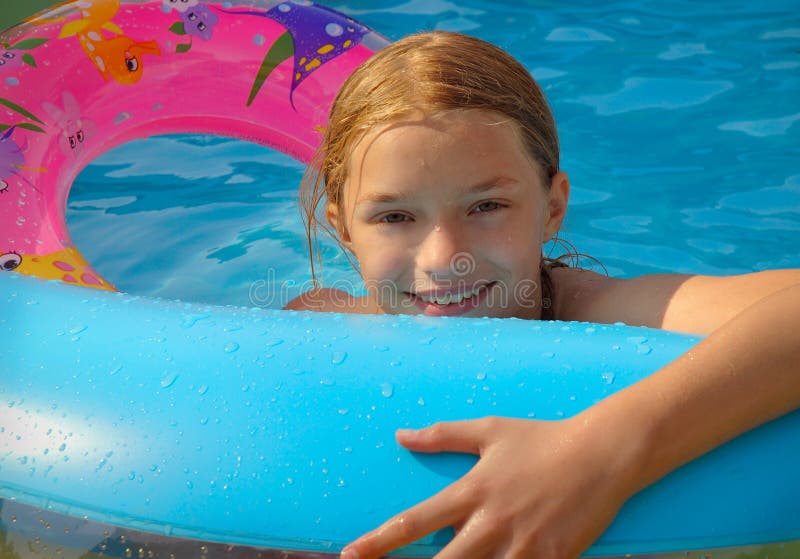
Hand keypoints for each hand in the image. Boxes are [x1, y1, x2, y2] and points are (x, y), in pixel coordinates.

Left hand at [341, 415, 638, 558]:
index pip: (414, 522)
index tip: (349, 555)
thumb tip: (402, 436)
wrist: (601, 454)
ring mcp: (522, 545)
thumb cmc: (542, 439)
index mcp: (471, 490)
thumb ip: (443, 435)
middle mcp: (491, 522)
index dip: (378, 542)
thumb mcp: (489, 430)